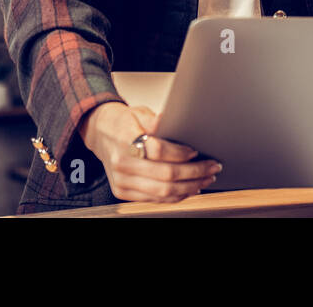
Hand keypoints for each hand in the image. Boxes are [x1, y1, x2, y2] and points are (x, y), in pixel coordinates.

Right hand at [80, 101, 220, 202]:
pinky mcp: (123, 192)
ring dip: (189, 187)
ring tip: (206, 179)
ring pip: (162, 192)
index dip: (180, 153)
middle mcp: (122, 164)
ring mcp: (122, 181)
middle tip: (212, 167)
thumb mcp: (139, 112)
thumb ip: (156, 119)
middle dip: (194, 173)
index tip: (195, 151)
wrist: (101, 134)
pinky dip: (175, 196)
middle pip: (165, 175)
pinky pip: (155, 199)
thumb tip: (176, 120)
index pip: (158, 151)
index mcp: (125, 140)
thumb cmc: (123, 122)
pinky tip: (189, 188)